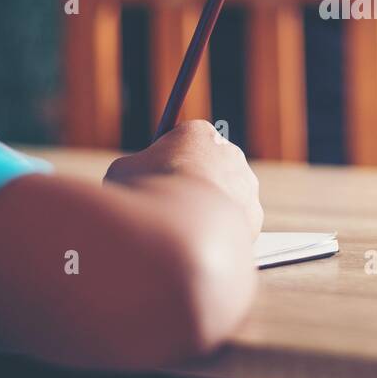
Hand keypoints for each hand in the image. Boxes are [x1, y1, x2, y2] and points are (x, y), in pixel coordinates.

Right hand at [105, 120, 262, 238]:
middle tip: (170, 205)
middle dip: (194, 183)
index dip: (168, 159)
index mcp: (199, 133)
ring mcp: (246, 185)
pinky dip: (222, 233)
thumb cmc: (145, 195)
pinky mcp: (255, 217)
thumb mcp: (122, 173)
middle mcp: (230, 153)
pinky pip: (235, 224)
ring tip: (184, 230)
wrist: (180, 230)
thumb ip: (134, 171)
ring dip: (210, 209)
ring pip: (225, 196)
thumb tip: (131, 178)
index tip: (158, 174)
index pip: (185, 140)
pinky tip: (202, 244)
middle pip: (209, 166)